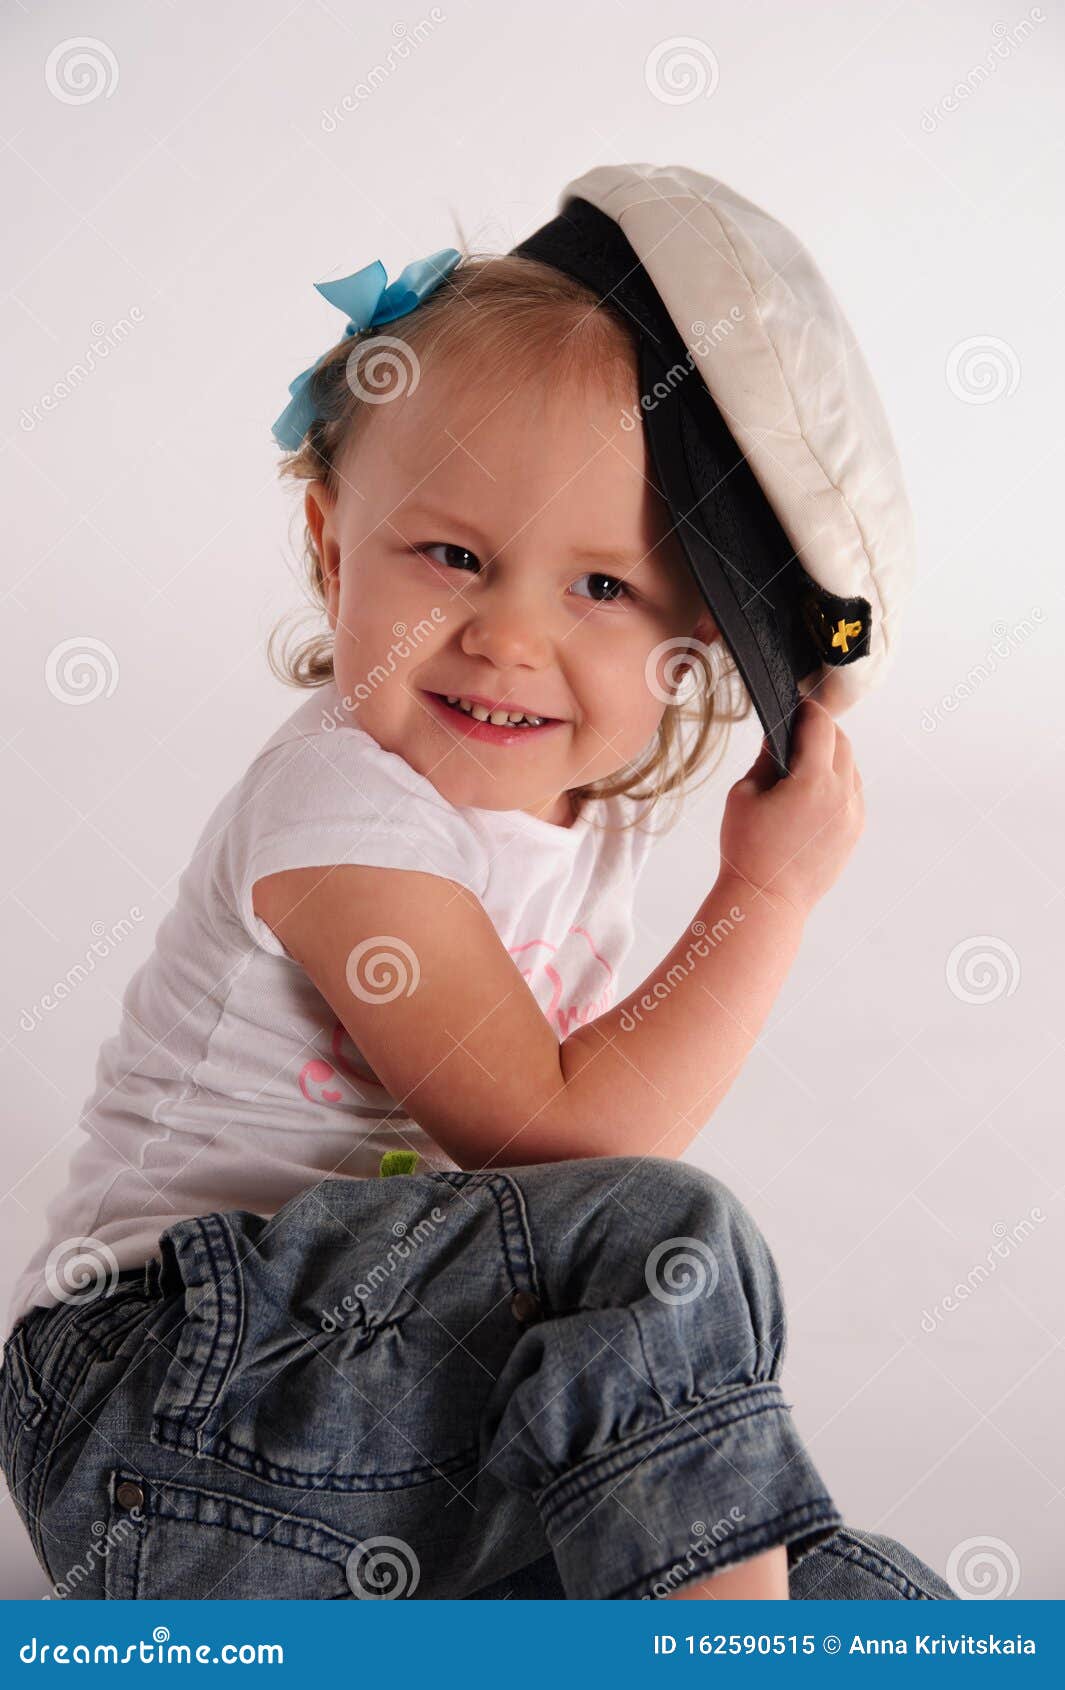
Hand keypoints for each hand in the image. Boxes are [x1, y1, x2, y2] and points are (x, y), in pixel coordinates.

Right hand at [718, 698, 864, 918]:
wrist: (767, 899)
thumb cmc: (748, 850)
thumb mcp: (743, 795)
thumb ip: (765, 760)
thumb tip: (778, 738)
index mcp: (813, 782)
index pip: (821, 725)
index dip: (807, 709)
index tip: (796, 705)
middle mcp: (842, 796)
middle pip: (842, 742)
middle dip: (821, 729)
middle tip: (797, 729)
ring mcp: (853, 815)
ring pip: (851, 767)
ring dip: (831, 756)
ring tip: (803, 763)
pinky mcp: (854, 832)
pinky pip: (853, 793)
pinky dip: (837, 782)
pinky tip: (813, 791)